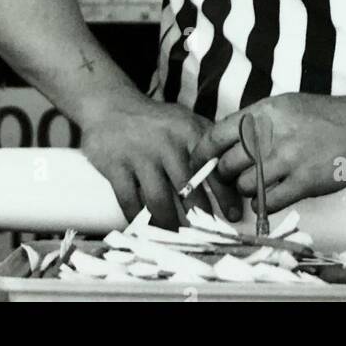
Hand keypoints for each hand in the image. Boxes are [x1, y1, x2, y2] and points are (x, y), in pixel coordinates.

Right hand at [80, 97, 241, 230]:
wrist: (111, 107)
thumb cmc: (156, 122)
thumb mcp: (185, 122)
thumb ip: (208, 145)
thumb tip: (235, 176)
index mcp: (189, 131)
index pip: (213, 166)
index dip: (226, 194)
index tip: (233, 215)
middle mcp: (166, 143)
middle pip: (188, 188)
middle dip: (200, 216)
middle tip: (206, 234)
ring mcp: (140, 155)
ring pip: (159, 200)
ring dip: (170, 224)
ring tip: (178, 238)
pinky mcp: (115, 167)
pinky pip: (129, 202)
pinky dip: (138, 220)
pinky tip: (145, 230)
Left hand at [190, 93, 345, 217]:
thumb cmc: (321, 117)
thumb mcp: (283, 106)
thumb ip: (255, 123)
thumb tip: (222, 142)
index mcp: (264, 112)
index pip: (216, 135)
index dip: (202, 154)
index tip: (199, 165)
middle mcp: (272, 133)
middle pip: (227, 165)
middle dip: (226, 176)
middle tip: (234, 179)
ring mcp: (288, 158)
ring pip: (244, 186)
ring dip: (246, 190)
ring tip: (258, 185)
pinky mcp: (304, 181)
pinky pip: (267, 202)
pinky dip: (263, 204)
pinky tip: (270, 197)